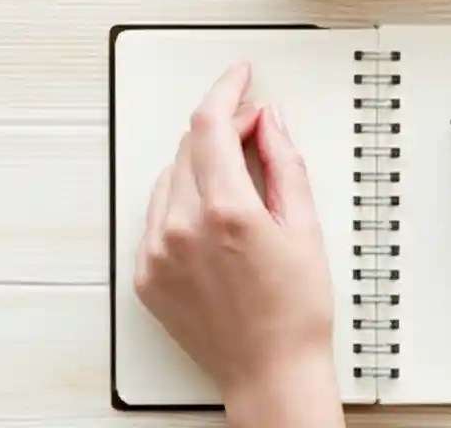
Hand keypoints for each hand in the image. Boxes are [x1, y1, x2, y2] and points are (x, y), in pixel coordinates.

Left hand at [134, 61, 343, 427]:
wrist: (270, 374)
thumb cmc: (295, 313)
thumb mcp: (304, 227)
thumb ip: (283, 163)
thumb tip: (269, 122)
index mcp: (225, 213)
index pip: (211, 124)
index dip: (226, 89)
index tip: (238, 75)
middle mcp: (182, 229)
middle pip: (189, 146)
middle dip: (221, 128)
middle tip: (253, 132)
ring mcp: (158, 253)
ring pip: (169, 177)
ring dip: (200, 164)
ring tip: (237, 185)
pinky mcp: (146, 274)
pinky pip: (156, 215)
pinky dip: (181, 201)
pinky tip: (212, 218)